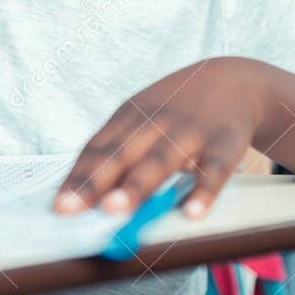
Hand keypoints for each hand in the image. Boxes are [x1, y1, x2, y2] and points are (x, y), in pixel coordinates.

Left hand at [55, 57, 272, 218]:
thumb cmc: (178, 111)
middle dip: (95, 182)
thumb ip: (122, 155)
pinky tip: (192, 213)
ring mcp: (191, 131)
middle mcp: (157, 121)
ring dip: (137, 186)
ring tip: (115, 211)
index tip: (57, 206)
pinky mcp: (225, 143)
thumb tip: (91, 200)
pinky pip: (214, 170)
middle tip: (71, 209)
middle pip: (122, 154)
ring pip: (161, 160)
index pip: (98, 148)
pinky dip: (204, 191)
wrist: (237, 81)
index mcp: (131, 116)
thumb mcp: (146, 120)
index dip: (77, 177)